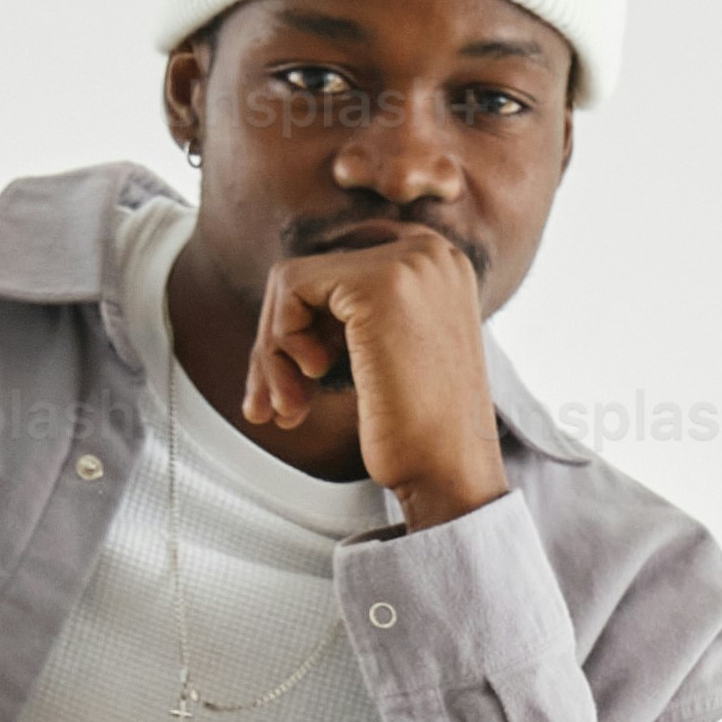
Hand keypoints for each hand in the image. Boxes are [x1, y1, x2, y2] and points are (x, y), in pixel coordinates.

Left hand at [246, 222, 507, 524]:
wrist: (450, 470)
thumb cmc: (420, 430)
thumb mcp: (394, 351)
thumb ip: (354, 312)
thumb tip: (281, 294)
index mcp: (440, 264)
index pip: (340, 266)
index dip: (309, 323)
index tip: (300, 378)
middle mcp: (430, 250)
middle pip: (314, 273)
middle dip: (280, 342)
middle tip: (272, 405)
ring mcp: (408, 261)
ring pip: (293, 281)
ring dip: (274, 350)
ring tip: (288, 407)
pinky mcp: (378, 280)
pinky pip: (290, 286)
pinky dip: (281, 338)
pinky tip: (312, 380)